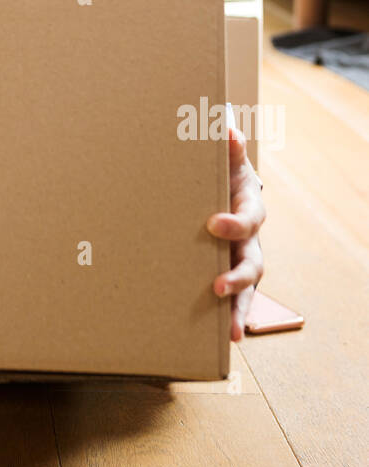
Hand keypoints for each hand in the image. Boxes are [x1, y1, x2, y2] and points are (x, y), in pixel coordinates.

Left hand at [207, 126, 265, 341]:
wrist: (219, 184)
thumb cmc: (220, 171)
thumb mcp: (224, 157)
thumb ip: (227, 146)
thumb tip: (227, 130)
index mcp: (249, 207)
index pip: (248, 218)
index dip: (234, 223)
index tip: (213, 224)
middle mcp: (251, 239)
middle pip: (254, 262)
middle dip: (238, 276)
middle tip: (219, 286)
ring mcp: (241, 258)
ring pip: (248, 288)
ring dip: (240, 309)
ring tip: (232, 332)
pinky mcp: (227, 271)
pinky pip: (233, 298)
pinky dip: (230, 316)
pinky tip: (223, 337)